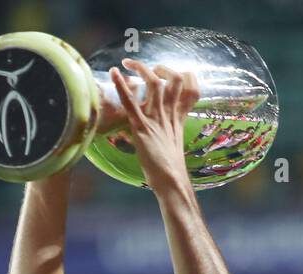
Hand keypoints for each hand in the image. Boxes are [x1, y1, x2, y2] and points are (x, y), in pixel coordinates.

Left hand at [108, 58, 201, 190]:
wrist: (171, 181)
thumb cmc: (170, 167)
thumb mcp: (173, 142)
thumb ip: (170, 128)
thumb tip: (165, 126)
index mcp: (178, 117)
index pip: (190, 86)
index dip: (185, 75)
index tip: (172, 72)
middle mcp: (169, 114)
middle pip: (173, 79)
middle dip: (161, 67)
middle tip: (149, 66)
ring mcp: (156, 120)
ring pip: (154, 84)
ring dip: (141, 69)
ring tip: (129, 62)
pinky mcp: (142, 128)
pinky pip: (131, 103)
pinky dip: (121, 86)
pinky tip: (113, 73)